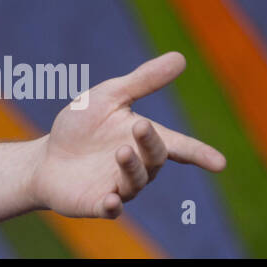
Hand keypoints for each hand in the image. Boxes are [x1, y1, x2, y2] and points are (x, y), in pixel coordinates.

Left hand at [27, 51, 225, 218]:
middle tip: (140, 126)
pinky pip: (110, 208)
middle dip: (150, 143)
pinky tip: (110, 200)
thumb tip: (181, 57)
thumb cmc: (82, 125)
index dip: (199, 154)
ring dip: (131, 167)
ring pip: (134, 182)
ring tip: (121, 150)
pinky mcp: (97, 203)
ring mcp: (119, 187)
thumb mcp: (110, 97)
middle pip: (154, 158)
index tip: (220, 162)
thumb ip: (143, 81)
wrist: (46, 157)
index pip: (178, 146)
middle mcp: (138, 166)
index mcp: (144, 140)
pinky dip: (112, 206)